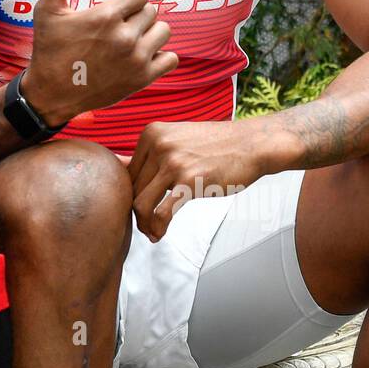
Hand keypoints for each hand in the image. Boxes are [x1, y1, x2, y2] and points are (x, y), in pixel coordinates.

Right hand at [21, 0, 177, 124]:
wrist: (51, 94)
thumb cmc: (48, 50)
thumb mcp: (47, 12)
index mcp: (106, 16)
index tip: (118, 9)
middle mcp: (125, 36)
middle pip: (152, 12)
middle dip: (137, 16)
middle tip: (120, 27)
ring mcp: (136, 59)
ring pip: (164, 32)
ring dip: (151, 34)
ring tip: (133, 40)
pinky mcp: (142, 79)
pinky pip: (171, 59)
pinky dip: (160, 57)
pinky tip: (143, 56)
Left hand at [128, 121, 266, 241]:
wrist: (252, 144)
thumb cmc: (218, 145)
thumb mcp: (177, 140)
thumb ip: (150, 154)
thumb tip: (116, 165)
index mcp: (151, 133)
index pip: (127, 172)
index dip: (129, 195)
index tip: (140, 209)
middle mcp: (158, 144)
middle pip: (131, 188)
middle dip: (136, 212)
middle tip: (145, 227)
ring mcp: (173, 162)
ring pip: (140, 203)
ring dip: (144, 224)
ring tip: (151, 232)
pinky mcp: (189, 181)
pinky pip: (161, 212)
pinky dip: (157, 228)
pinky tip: (160, 234)